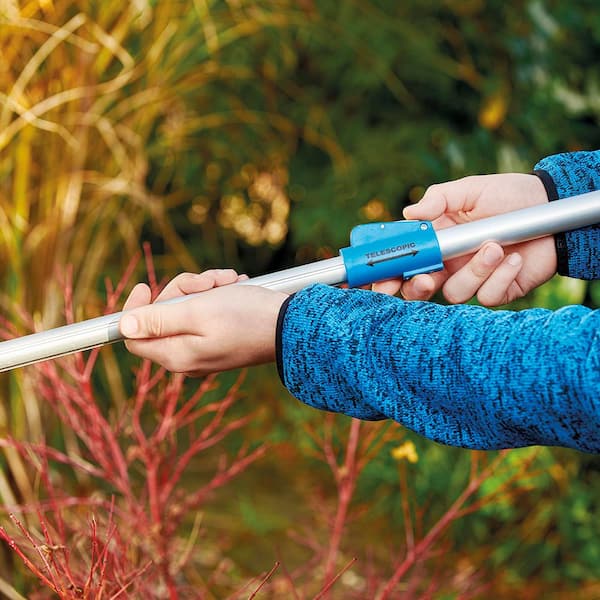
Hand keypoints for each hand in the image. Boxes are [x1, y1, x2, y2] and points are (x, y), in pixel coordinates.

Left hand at [119, 269, 287, 375]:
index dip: (134, 309)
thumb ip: (158, 319)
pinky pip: (205, 312)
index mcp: (176, 354)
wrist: (292, 326)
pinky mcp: (220, 339)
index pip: (133, 336)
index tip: (146, 285)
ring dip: (203, 288)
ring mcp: (204, 348)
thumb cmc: (247, 318)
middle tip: (206, 283)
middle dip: (181, 290)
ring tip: (228, 281)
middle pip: (161, 316)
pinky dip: (216, 295)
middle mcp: (187, 356)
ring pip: (185, 309)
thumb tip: (123, 327)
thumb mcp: (198, 311)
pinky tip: (235, 287)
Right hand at [373, 173, 556, 305]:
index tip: (378, 277)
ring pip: (454, 293)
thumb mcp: (471, 189)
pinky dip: (499, 277)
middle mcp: (449, 263)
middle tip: (424, 279)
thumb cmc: (509, 195)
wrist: (553, 207)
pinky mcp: (497, 290)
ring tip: (494, 246)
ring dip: (473, 272)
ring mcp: (472, 278)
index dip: (386, 272)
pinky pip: (486, 296)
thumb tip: (409, 213)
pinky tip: (514, 257)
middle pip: (417, 288)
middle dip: (415, 288)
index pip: (403, 260)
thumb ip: (439, 199)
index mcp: (436, 240)